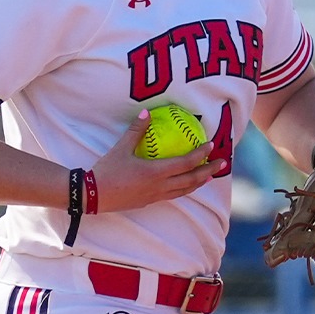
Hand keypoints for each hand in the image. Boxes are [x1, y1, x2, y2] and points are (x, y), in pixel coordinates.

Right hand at [86, 109, 218, 213]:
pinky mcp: (150, 201)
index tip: (211, 145)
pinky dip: (185, 188)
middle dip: (209, 171)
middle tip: (222, 164)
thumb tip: (146, 112)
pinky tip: (185, 184)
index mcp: (156, 172)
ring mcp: (156, 196)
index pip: (186, 163)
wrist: (93, 195)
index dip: (201, 154)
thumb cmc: (107, 170)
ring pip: (185, 190)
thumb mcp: (121, 148)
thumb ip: (136, 130)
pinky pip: (174, 195)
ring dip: (199, 182)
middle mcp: (161, 186)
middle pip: (192, 180)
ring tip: (209, 176)